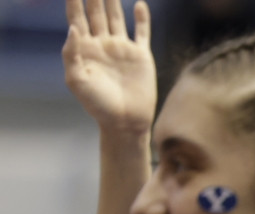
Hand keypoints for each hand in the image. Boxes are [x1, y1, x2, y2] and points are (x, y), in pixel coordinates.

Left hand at [63, 0, 155, 135]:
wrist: (125, 120)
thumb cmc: (97, 104)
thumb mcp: (76, 80)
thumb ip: (71, 53)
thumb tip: (74, 27)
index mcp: (85, 49)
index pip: (77, 18)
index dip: (74, 2)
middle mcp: (103, 45)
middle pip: (97, 13)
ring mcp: (122, 49)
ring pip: (117, 17)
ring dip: (113, 1)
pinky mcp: (141, 55)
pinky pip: (142, 32)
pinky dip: (142, 18)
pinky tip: (138, 4)